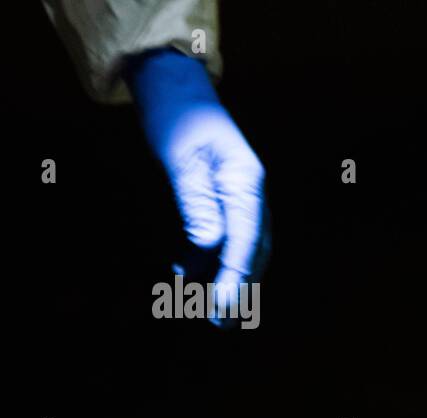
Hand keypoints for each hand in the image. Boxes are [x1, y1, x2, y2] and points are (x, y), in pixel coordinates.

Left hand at [124, 48, 268, 325]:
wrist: (172, 85)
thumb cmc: (177, 114)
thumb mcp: (181, 157)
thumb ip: (197, 202)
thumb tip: (210, 245)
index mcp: (247, 182)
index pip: (246, 239)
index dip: (237, 276)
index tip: (224, 306)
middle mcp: (249, 193)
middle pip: (253, 250)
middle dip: (240, 287)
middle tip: (222, 322)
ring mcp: (237, 197)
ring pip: (239, 248)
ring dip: (224, 279)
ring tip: (207, 312)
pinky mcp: (220, 199)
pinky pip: (219, 236)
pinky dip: (205, 258)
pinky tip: (185, 274)